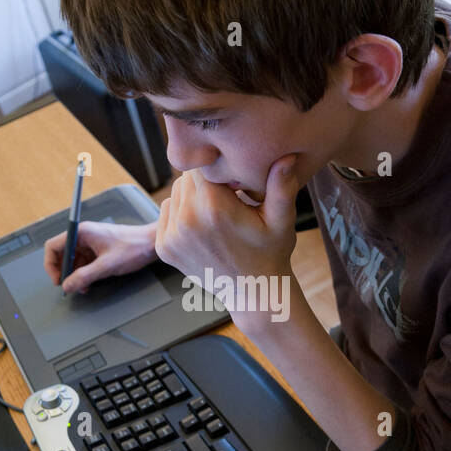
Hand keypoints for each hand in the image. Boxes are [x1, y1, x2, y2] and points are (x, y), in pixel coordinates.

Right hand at [43, 220, 155, 293]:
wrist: (152, 244)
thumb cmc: (133, 248)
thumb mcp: (106, 266)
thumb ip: (84, 276)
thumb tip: (67, 285)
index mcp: (82, 233)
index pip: (53, 246)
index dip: (51, 265)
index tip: (57, 280)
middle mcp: (83, 235)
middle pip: (61, 254)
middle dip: (63, 272)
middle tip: (68, 286)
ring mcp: (90, 242)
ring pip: (72, 260)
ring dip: (74, 275)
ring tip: (80, 288)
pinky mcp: (97, 249)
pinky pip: (83, 262)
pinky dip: (83, 274)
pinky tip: (88, 284)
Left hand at [155, 155, 299, 329]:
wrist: (254, 293)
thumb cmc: (271, 253)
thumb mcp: (282, 220)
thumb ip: (282, 186)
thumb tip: (286, 157)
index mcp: (214, 207)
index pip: (201, 163)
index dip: (217, 166)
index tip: (232, 180)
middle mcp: (187, 220)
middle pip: (186, 177)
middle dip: (204, 182)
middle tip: (227, 198)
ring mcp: (172, 236)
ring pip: (175, 193)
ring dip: (191, 197)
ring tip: (215, 214)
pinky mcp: (164, 247)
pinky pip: (166, 213)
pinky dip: (181, 214)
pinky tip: (203, 227)